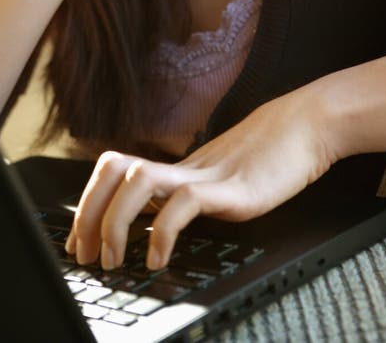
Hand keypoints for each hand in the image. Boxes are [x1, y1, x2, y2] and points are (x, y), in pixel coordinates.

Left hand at [66, 85, 333, 269]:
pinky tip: (158, 257)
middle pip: (113, 170)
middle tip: (85, 254)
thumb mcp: (220, 180)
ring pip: (138, 181)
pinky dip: (162, 231)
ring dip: (115, 221)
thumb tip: (160, 221)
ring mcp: (204, 174)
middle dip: (88, 213)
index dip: (88, 202)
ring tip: (115, 258)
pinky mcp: (230, 188)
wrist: (306, 127)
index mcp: (177, 167)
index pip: (113, 170)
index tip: (79, 240)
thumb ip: (191, 195)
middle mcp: (183, 167)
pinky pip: (184, 203)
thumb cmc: (269, 157)